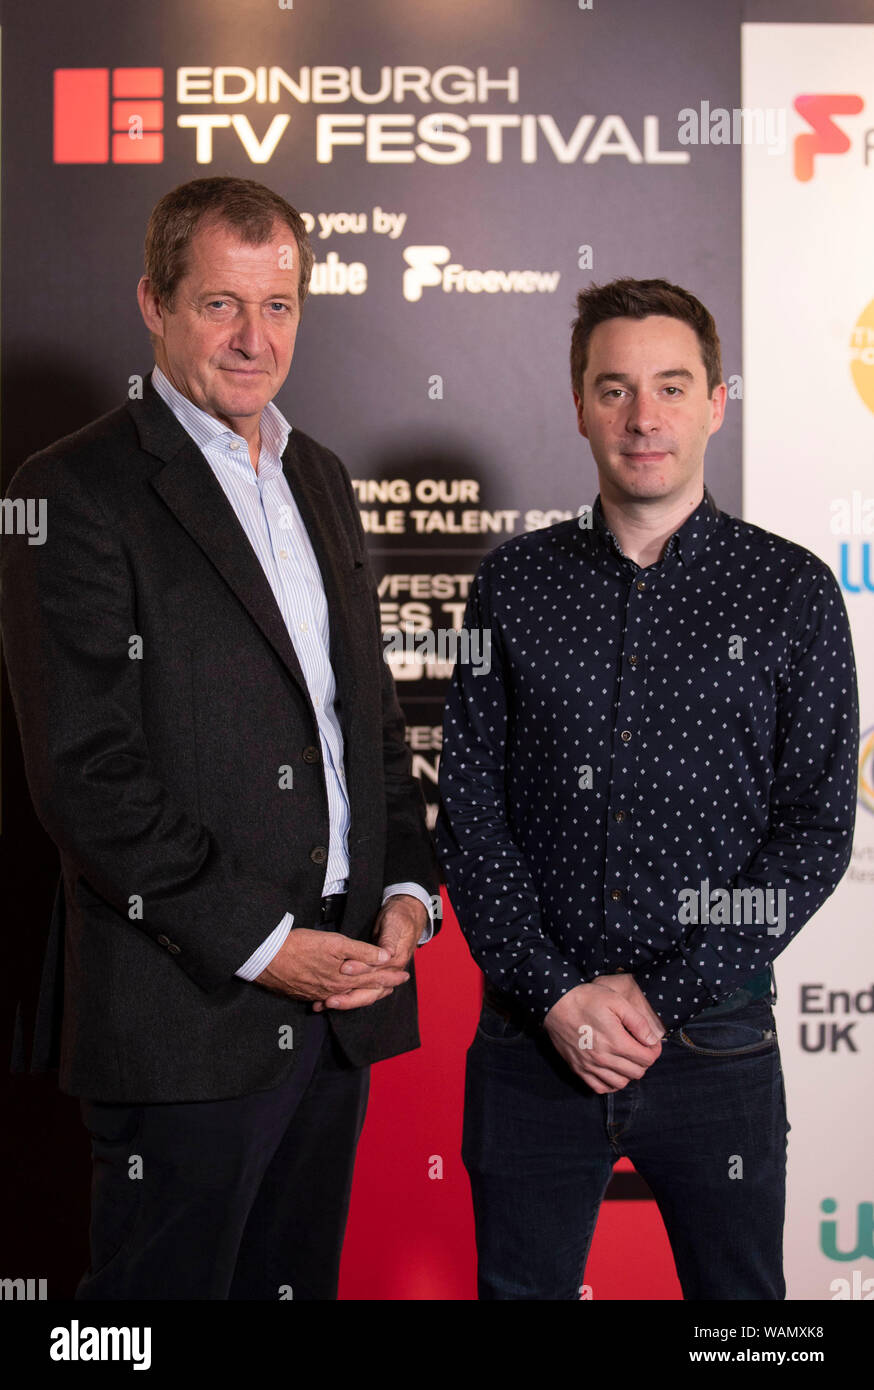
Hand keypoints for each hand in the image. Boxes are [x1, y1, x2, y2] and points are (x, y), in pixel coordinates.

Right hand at [255, 927, 408, 1003]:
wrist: (266, 957)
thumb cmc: (301, 945)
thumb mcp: (335, 943)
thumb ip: (361, 952)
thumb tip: (386, 957)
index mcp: (344, 978)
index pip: (374, 978)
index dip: (390, 976)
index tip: (405, 976)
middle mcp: (333, 990)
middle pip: (362, 990)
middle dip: (380, 987)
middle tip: (395, 986)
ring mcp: (318, 994)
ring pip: (344, 997)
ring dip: (360, 994)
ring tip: (370, 993)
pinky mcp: (304, 993)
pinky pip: (325, 999)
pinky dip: (336, 1000)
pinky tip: (334, 1001)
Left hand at [312, 894, 426, 1011]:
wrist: (407, 916)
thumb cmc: (399, 920)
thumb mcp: (393, 927)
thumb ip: (388, 941)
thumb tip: (387, 954)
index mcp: (395, 962)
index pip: (374, 974)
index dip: (358, 972)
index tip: (342, 972)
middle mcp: (389, 971)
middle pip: (368, 992)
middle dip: (348, 997)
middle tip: (329, 1001)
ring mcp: (382, 973)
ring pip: (363, 993)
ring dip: (345, 999)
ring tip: (325, 1003)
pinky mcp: (375, 971)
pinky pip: (361, 988)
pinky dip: (347, 994)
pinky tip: (332, 999)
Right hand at [543, 974, 664, 1093]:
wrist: (556, 1004)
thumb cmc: (586, 999)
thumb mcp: (616, 1001)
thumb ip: (637, 1021)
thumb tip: (652, 1040)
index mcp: (616, 1042)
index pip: (647, 1059)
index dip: (654, 1051)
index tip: (651, 1043)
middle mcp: (604, 1059)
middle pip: (637, 1073)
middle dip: (643, 1061)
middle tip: (639, 1048)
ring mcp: (590, 1066)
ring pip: (621, 1083)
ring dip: (628, 1073)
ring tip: (626, 1058)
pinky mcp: (578, 1069)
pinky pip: (600, 1088)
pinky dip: (610, 1083)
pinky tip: (611, 1070)